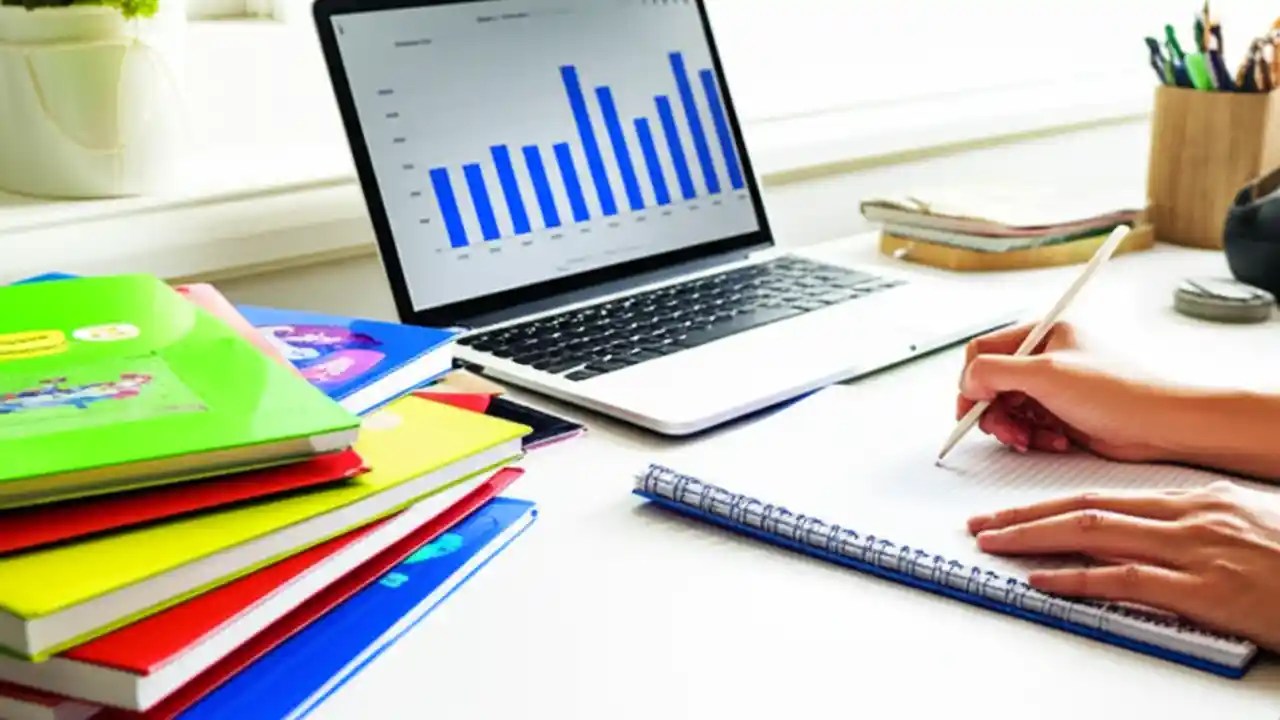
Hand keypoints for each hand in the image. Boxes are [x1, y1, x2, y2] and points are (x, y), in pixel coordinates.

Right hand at [957, 322, 1174, 461]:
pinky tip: (1055, 442)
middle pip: (991, 384)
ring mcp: (1054, 387)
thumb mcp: (1045, 374)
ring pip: (1007, 408)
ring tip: (1032, 439)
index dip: (973, 380)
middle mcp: (1046, 357)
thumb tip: (967, 382)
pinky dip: (1034, 437)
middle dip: (994, 411)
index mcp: (1043, 333)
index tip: (975, 406)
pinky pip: (1028, 426)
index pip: (983, 350)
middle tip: (1004, 430)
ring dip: (1014, 428)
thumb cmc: (1117, 392)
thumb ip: (994, 371)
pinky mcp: (1062, 414)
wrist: (1162, 425)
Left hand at [969, 481, 1279, 652]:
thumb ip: (1188, 528)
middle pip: (1086, 509)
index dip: (1049, 503)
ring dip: (1035, 540)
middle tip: (982, 525)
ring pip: (1094, 536)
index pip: (1103, 496)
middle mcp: (1187, 519)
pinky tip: (1043, 580)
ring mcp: (1194, 553)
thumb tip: (1139, 537)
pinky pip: (1125, 581)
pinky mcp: (1203, 591)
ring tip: (994, 545)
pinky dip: (1077, 579)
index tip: (1012, 510)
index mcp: (1194, 501)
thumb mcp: (1239, 529)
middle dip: (1026, 516)